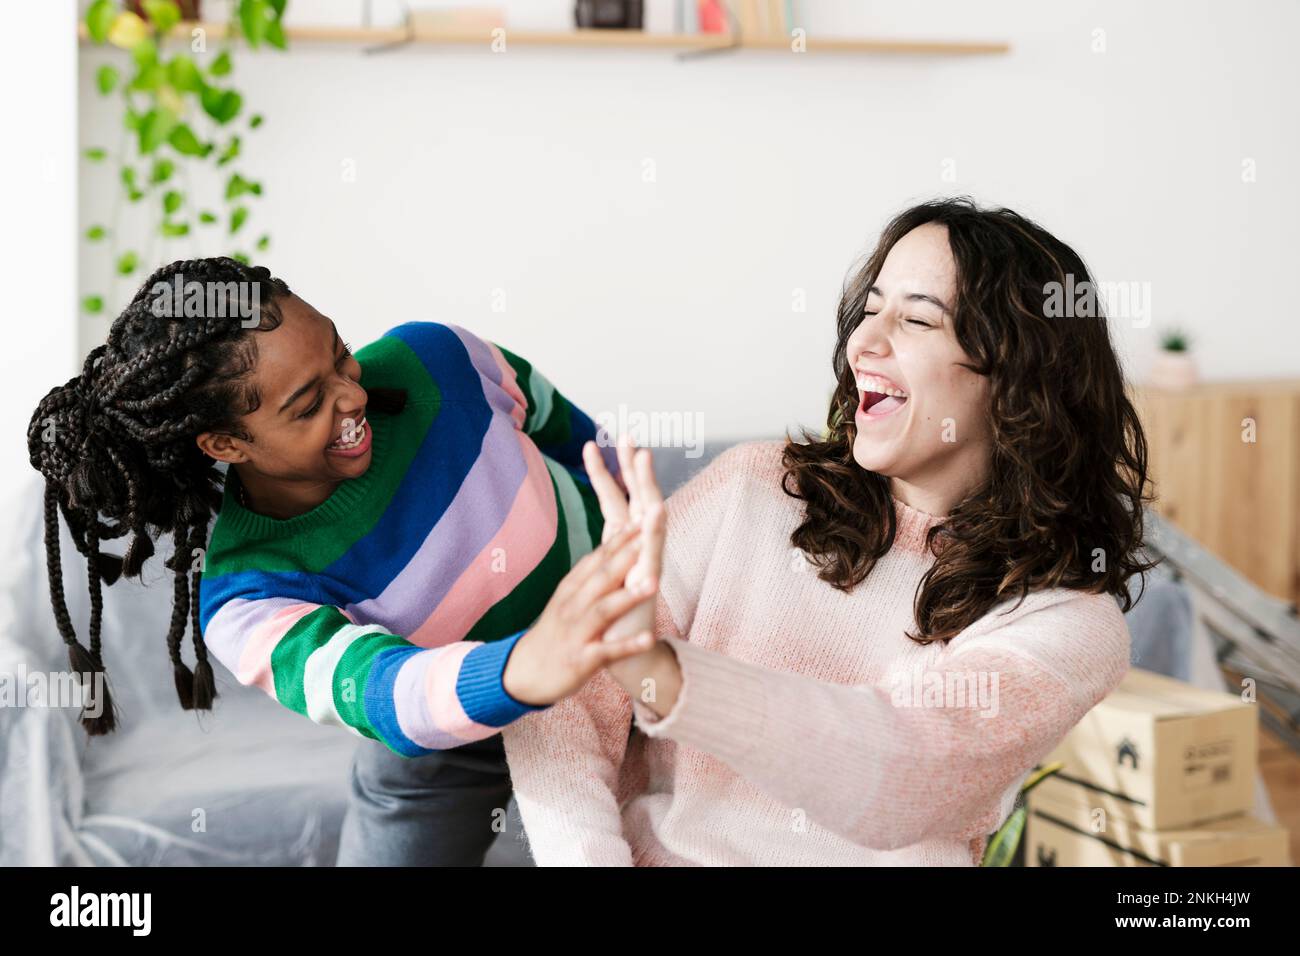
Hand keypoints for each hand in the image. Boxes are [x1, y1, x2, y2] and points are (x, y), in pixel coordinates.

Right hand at [503, 524, 656, 706]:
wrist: (523, 673)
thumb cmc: (554, 632)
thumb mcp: (566, 599)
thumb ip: (588, 576)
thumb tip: (611, 547)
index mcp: (571, 589)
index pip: (597, 559)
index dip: (618, 539)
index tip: (640, 519)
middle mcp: (573, 606)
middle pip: (601, 578)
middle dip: (625, 557)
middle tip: (648, 537)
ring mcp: (577, 633)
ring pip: (604, 610)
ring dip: (629, 597)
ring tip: (653, 584)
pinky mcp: (581, 660)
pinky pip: (607, 652)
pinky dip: (628, 645)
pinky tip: (648, 640)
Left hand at [582, 435, 665, 645]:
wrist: (628, 654)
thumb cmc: (614, 615)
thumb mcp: (605, 575)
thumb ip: (606, 549)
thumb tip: (603, 523)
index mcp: (623, 543)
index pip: (614, 498)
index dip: (603, 472)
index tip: (588, 443)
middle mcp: (639, 547)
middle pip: (636, 496)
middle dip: (631, 466)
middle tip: (628, 435)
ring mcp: (648, 560)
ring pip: (650, 514)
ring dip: (648, 485)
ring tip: (645, 458)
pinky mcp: (652, 578)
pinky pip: (655, 548)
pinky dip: (655, 528)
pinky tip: (654, 509)